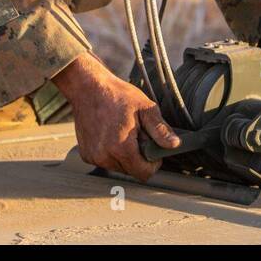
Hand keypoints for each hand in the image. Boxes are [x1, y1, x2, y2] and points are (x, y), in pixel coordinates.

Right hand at [53, 53, 179, 181]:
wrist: (88, 87)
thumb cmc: (117, 95)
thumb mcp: (145, 108)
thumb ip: (160, 129)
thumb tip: (175, 145)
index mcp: (121, 148)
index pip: (143, 174)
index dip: (152, 163)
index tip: (152, 147)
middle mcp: (104, 157)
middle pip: (131, 171)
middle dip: (138, 157)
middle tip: (136, 134)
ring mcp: (93, 157)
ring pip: (118, 167)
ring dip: (124, 155)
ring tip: (122, 132)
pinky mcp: (86, 154)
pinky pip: (105, 161)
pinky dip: (111, 152)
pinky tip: (110, 133)